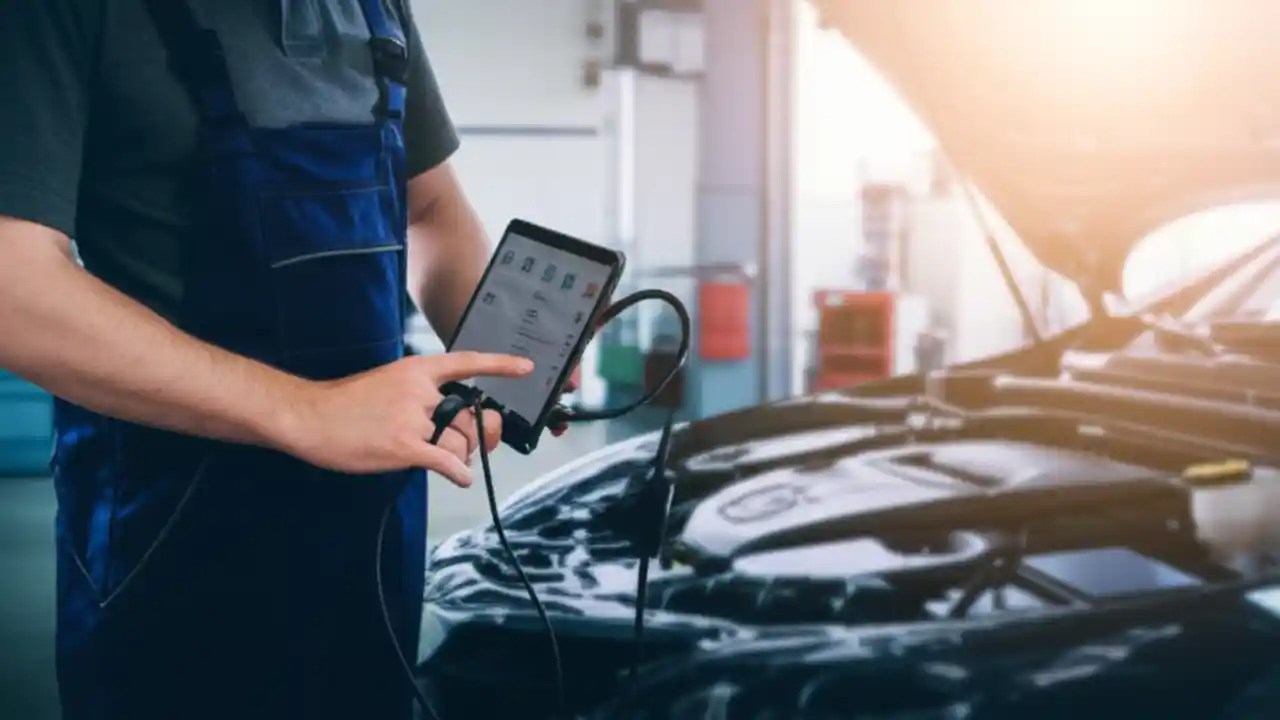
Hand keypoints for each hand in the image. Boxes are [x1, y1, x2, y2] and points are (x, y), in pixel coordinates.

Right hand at [279, 352, 533, 486]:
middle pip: (467, 417)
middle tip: (462, 448)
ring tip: (441, 461)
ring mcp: (413, 418)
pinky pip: (446, 462)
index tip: (525, 367)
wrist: (310, 416)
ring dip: (458, 457)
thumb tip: (455, 424)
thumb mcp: (389, 385)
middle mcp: (420, 391)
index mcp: (417, 370)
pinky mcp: (404, 445)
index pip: (465, 363)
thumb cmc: (347, 405)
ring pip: (459, 442)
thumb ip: (423, 399)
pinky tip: (460, 478)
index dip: (499, 365)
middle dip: (471, 437)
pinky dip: (458, 473)